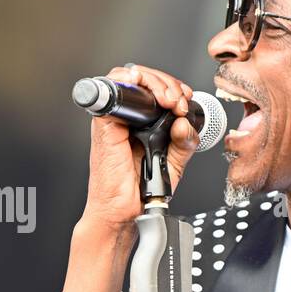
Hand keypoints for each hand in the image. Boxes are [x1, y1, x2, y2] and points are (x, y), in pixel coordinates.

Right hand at [80, 63, 202, 231]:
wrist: (122, 212)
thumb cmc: (139, 191)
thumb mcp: (174, 163)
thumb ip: (184, 141)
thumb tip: (184, 121)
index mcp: (143, 124)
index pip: (155, 89)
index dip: (172, 87)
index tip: (185, 100)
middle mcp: (127, 118)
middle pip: (144, 79)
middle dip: (167, 84)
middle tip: (179, 102)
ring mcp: (114, 119)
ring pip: (129, 79)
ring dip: (154, 82)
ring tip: (169, 100)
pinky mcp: (105, 124)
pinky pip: (112, 91)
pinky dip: (128, 81)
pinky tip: (144, 88)